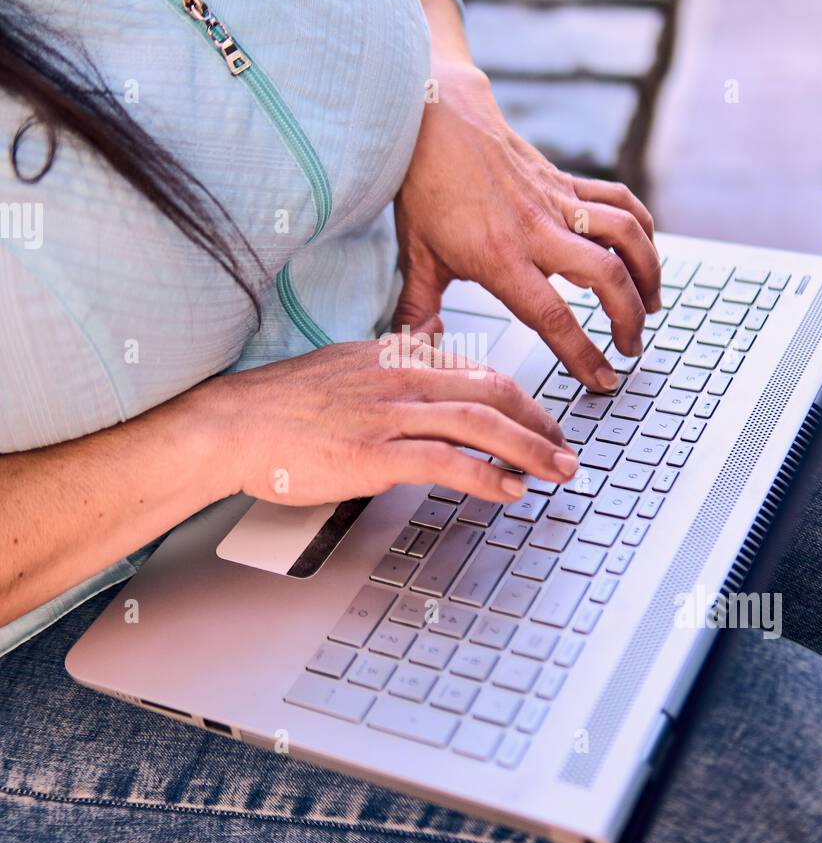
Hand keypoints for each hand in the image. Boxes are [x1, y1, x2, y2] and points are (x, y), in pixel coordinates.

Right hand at [215, 321, 577, 505]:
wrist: (233, 424)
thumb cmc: (282, 404)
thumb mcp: (346, 366)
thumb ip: (392, 363)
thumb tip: (428, 353)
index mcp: (396, 356)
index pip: (478, 370)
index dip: (521, 398)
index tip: (542, 421)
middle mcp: (400, 378)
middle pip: (493, 392)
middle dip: (539, 423)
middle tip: (566, 450)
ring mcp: (388, 415)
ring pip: (479, 424)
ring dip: (529, 450)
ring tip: (557, 471)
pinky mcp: (373, 454)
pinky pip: (445, 461)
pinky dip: (486, 475)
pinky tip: (509, 489)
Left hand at [394, 19, 660, 391]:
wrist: (436, 119)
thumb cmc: (424, 189)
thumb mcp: (415, 257)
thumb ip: (416, 309)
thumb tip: (410, 350)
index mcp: (499, 257)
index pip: (551, 315)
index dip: (583, 353)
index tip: (603, 380)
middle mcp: (536, 230)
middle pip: (607, 276)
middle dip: (629, 318)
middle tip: (631, 348)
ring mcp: (556, 202)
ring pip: (625, 235)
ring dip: (648, 273)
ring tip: (652, 306)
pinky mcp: (566, 181)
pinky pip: (618, 200)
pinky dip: (642, 226)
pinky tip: (644, 254)